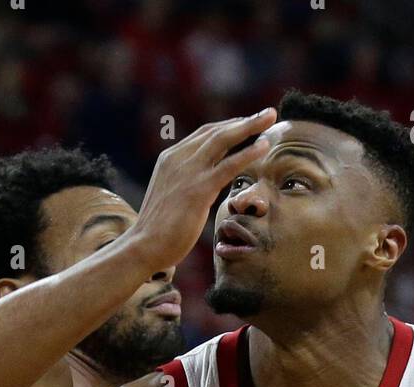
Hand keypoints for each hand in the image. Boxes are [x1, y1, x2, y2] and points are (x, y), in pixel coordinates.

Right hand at [128, 109, 276, 272]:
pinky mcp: (198, 189)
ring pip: (223, 140)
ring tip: (271, 118)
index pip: (203, 135)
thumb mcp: (169, 198)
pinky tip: (264, 146)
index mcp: (170, 159)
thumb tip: (202, 191)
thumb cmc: (157, 231)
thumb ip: (185, 186)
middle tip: (268, 113)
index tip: (248, 124)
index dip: (228, 127)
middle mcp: (178, 159)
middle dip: (244, 120)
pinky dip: (248, 153)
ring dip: (250, 126)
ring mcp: (188, 172)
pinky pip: (228, 165)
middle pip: (216, 131)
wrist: (143, 246)